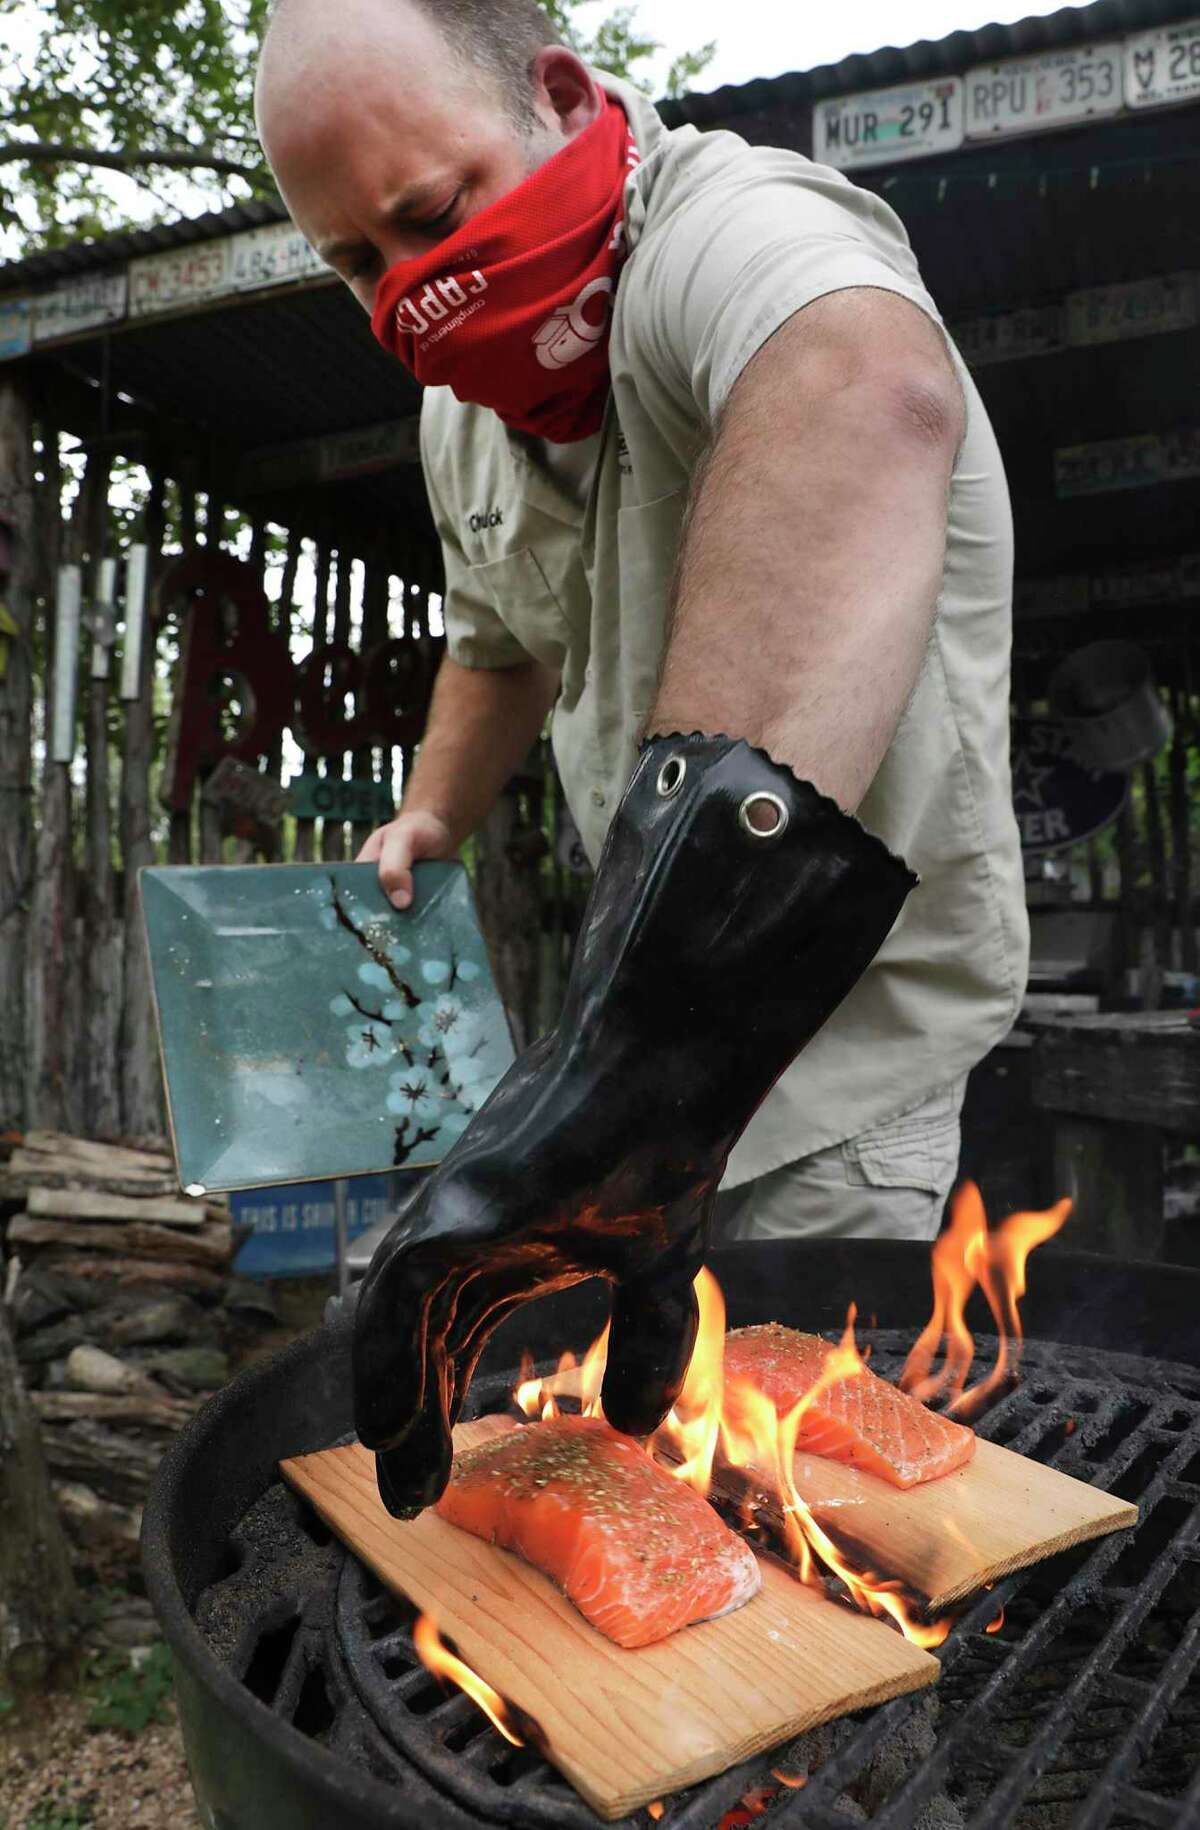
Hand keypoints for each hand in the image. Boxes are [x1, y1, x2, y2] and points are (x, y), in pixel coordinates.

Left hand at [353, 735, 915, 1517]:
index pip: (452, 1338)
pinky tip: (389, 1419)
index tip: (434, 1484)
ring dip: (390, 1399)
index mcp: (506, 1246)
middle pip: (416, 1339)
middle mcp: (465, 1232)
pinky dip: (387, 1357)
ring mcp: (455, 1214)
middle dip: (410, 1418)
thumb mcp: (657, 1266)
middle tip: (408, 1497)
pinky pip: (399, 1293)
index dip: (439, 1406)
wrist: (670, 1065)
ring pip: (392, 1321)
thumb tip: (640, 1425)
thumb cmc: (660, 1144)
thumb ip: (644, 1338)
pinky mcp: (459, 1203)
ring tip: (398, 1475)